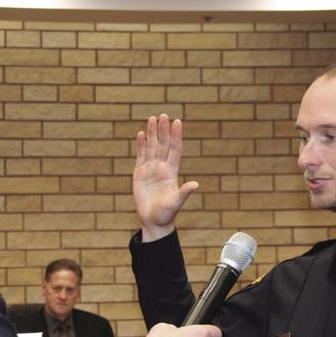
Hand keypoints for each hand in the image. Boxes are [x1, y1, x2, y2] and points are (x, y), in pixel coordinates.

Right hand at [134, 114, 198, 241]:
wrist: (153, 220)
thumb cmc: (166, 213)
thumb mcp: (176, 203)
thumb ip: (184, 192)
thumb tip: (195, 184)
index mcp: (171, 172)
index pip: (174, 150)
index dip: (176, 136)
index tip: (177, 122)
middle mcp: (162, 167)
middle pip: (163, 145)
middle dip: (163, 130)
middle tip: (164, 115)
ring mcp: (150, 169)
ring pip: (152, 147)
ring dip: (153, 133)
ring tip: (153, 119)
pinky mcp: (139, 173)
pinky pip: (141, 156)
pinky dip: (141, 145)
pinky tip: (142, 133)